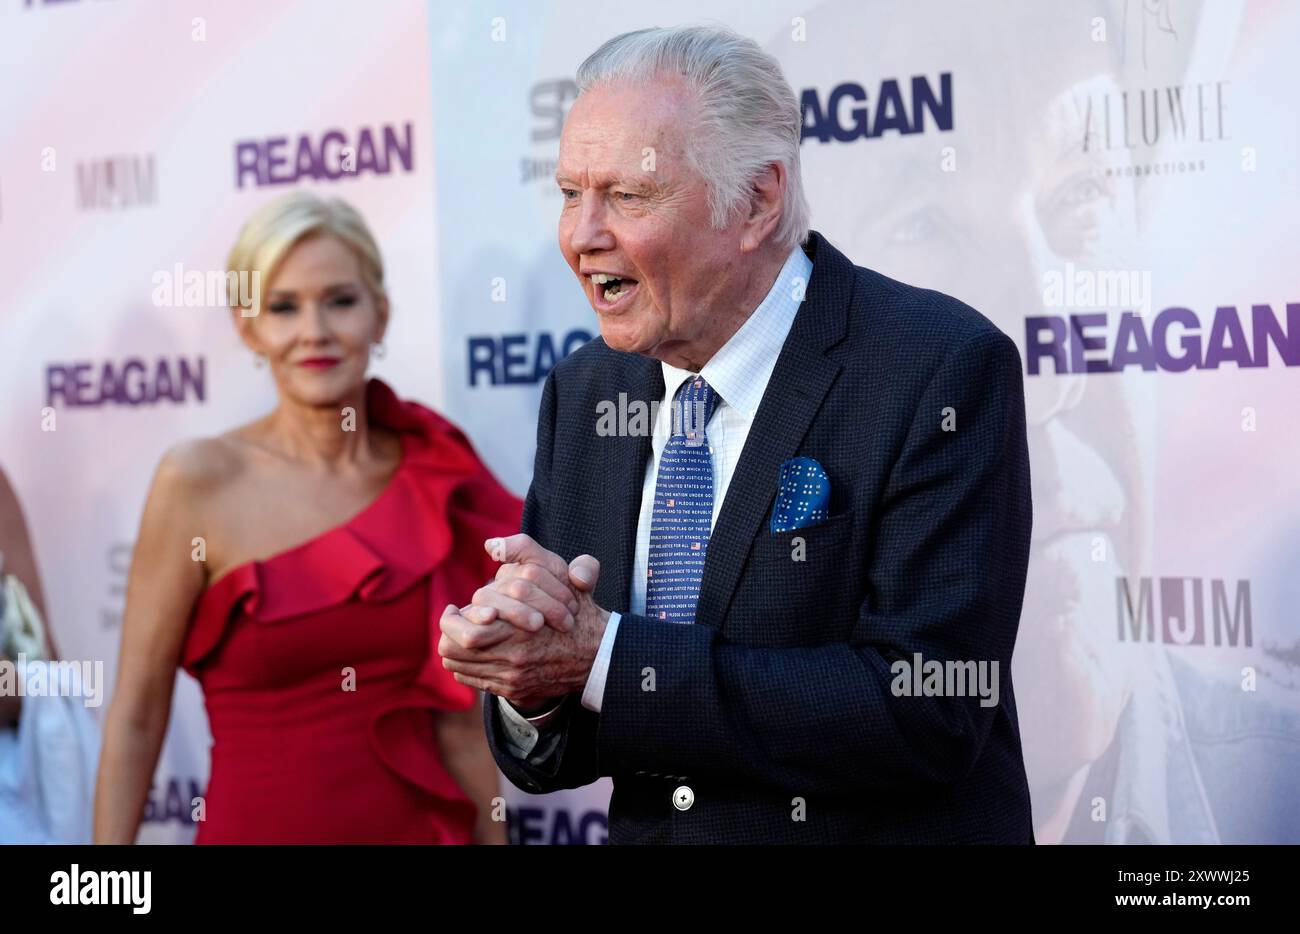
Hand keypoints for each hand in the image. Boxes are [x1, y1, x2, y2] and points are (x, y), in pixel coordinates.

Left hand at [438, 535, 608, 709]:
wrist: (598, 654)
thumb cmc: (576, 609)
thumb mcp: (557, 572)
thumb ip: (526, 550)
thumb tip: (492, 545)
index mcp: (518, 631)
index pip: (464, 634)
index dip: (450, 618)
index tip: (453, 606)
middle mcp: (512, 659)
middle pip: (454, 651)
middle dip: (449, 632)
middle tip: (454, 618)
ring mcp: (511, 679)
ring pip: (459, 666)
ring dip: (456, 648)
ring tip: (464, 632)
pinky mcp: (513, 690)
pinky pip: (474, 680)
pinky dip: (468, 665)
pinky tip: (477, 650)